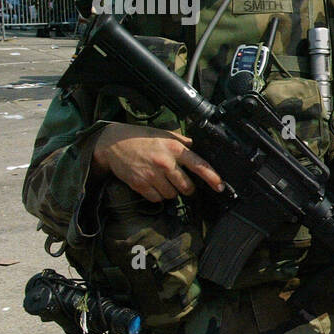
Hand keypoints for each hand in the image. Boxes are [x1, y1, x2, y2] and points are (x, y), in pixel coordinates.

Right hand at [92, 123, 222, 202]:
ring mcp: (152, 174)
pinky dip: (157, 195)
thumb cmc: (142, 138)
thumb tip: (200, 148)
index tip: (220, 186)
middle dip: (187, 188)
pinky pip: (157, 199)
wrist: (113, 143)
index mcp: (174, 148)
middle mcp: (165, 162)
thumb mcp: (165, 135)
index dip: (212, 178)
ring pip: (172, 195)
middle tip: (182, 183)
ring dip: (171, 191)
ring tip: (163, 180)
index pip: (199, 165)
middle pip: (187, 186)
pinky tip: (153, 184)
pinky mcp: (140, 184)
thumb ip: (183, 143)